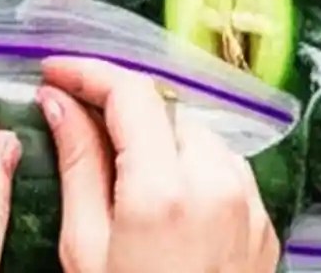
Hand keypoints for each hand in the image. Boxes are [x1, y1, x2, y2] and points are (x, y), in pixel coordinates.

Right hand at [38, 57, 279, 272]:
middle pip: (165, 108)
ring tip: (120, 167)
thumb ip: (77, 165)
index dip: (88, 71)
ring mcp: (250, 205)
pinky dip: (190, 166)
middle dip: (120, 107)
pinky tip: (163, 197)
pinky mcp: (265, 225)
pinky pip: (224, 169)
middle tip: (77, 120)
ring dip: (158, 136)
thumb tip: (59, 103)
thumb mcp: (85, 249)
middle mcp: (216, 185)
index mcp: (163, 191)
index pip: (129, 93)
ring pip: (198, 134)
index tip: (55, 71)